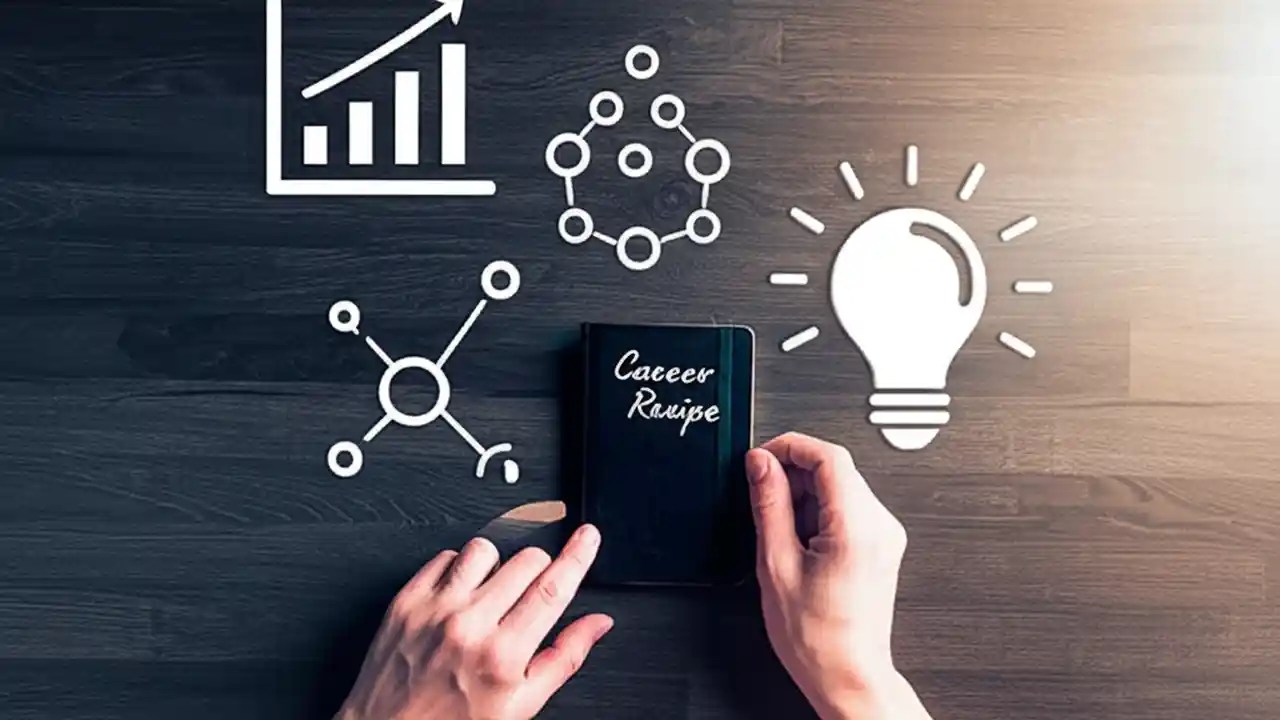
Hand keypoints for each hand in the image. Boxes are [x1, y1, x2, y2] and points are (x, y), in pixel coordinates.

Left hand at [337, 525, 612, 719]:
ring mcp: (434, 610)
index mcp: (503, 655)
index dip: (578, 555)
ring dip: (497, 566)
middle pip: (526, 561)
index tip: (588, 537)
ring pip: (485, 550)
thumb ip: (564, 658)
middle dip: (539, 569)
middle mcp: (468, 626)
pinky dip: (458, 569)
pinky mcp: (406, 602)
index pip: (552, 589)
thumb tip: (597, 624)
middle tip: (531, 594)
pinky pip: (444, 557)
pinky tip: (459, 596)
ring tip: (490, 597)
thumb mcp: (521, 706)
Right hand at [745, 433, 930, 719]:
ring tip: (780, 529)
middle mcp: (880, 526)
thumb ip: (769, 505)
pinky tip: (799, 540)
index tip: (762, 456)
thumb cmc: (817, 638)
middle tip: (761, 492)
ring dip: (805, 493)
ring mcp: (884, 535)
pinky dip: (818, 511)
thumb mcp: (777, 564)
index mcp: (857, 528)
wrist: (848, 674)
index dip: (790, 446)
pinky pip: (848, 508)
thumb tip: (761, 465)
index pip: (829, 456)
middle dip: (794, 472)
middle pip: (837, 468)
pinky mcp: (880, 544)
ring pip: (841, 486)